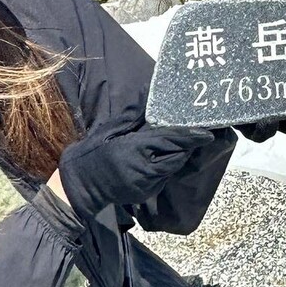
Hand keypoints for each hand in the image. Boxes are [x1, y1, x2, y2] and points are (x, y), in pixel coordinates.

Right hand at [56, 122, 216, 220]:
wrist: (78, 188)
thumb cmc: (91, 154)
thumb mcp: (109, 130)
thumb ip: (133, 114)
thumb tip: (148, 92)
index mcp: (135, 150)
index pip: (169, 140)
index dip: (190, 136)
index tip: (208, 132)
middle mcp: (145, 170)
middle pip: (176, 155)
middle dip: (187, 144)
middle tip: (199, 131)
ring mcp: (147, 185)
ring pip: (172, 166)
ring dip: (178, 154)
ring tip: (184, 140)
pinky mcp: (146, 193)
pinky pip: (164, 176)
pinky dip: (167, 165)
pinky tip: (164, 155)